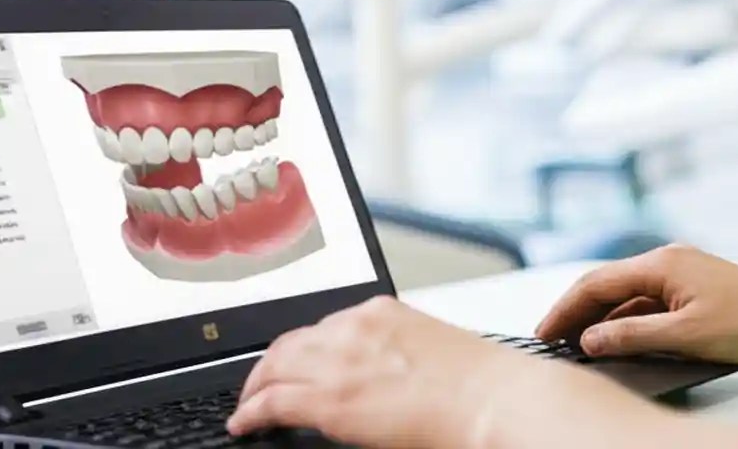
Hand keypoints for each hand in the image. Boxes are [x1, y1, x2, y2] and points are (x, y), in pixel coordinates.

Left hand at [228, 296, 567, 447]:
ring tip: (246, 406)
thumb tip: (381, 377)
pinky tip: (244, 424)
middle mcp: (352, 329)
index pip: (323, 327)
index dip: (302, 350)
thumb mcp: (432, 350)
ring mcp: (337, 363)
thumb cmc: (481, 385)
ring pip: (273, 369)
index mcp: (380, 313)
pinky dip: (251, 413)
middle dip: (270, 365)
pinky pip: (272, 403)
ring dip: (254, 388)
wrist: (493, 402)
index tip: (296, 362)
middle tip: (259, 385)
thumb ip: (396, 354)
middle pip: (290, 343)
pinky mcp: (329, 400)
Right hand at [536, 245, 737, 366]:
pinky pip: (649, 307)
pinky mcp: (695, 295)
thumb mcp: (686, 335)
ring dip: (602, 321)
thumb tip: (589, 340)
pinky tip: (617, 344)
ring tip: (577, 346)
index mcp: (662, 263)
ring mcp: (682, 278)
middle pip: (608, 286)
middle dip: (577, 312)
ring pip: (628, 298)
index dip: (566, 309)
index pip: (597, 283)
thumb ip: (633, 335)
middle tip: (551, 340)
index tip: (544, 333)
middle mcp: (668, 262)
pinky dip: (629, 324)